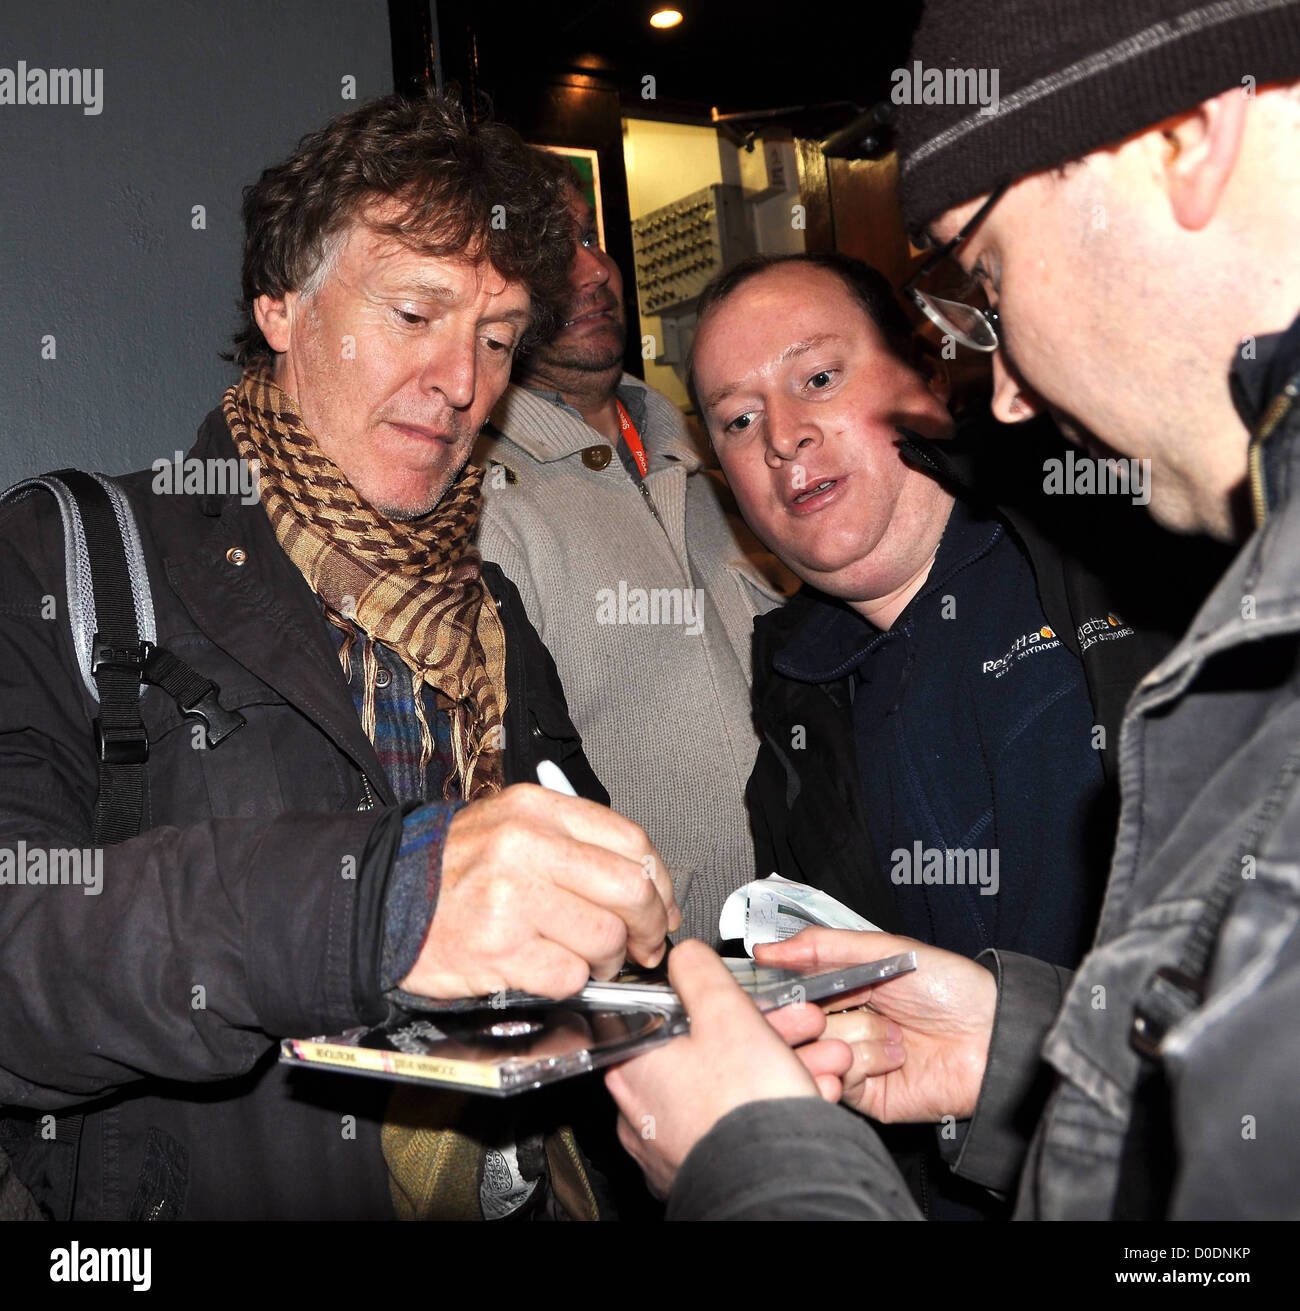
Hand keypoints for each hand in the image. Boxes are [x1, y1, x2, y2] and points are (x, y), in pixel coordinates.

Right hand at [400, 784, 679, 998]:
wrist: (379, 900)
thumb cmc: (449, 869)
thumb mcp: (510, 826)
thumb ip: (573, 843)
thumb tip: (643, 879)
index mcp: (536, 810)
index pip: (630, 840)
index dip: (658, 881)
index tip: (662, 905)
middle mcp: (526, 847)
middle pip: (629, 888)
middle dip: (649, 924)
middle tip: (644, 942)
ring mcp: (511, 899)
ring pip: (605, 936)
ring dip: (608, 959)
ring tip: (589, 959)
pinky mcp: (498, 950)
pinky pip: (569, 975)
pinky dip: (571, 980)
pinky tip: (552, 970)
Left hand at [604, 940, 851, 1197]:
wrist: (777, 1183)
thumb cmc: (743, 1104)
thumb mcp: (725, 1011)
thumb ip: (700, 973)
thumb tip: (685, 956)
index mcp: (633, 1066)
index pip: (668, 1013)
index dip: (718, 998)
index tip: (750, 996)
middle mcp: (644, 1112)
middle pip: (709, 1052)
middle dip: (768, 1032)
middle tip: (803, 1023)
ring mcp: (674, 1147)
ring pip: (732, 1090)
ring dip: (785, 1065)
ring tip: (826, 1057)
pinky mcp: (708, 1171)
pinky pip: (742, 1127)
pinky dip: (779, 1105)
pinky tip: (817, 1091)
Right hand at [756, 928, 996, 1122]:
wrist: (994, 1038)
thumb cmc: (951, 987)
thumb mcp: (885, 950)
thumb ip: (823, 947)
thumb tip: (765, 949)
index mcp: (843, 987)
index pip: (790, 991)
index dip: (779, 990)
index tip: (771, 986)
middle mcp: (843, 1024)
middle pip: (795, 1025)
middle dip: (814, 1015)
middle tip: (836, 1007)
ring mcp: (853, 1061)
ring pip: (815, 1052)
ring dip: (851, 1039)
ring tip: (890, 1035)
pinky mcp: (867, 1097)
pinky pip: (837, 1083)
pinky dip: (859, 1067)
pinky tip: (889, 1059)